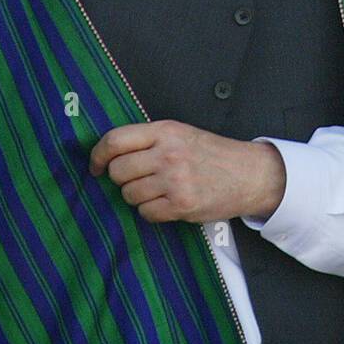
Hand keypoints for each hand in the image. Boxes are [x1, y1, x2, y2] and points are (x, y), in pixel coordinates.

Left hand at [89, 119, 286, 224]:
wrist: (247, 174)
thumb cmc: (211, 153)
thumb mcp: (180, 132)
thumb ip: (148, 139)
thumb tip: (109, 156)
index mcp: (165, 131)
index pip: (115, 140)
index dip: (98, 155)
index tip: (95, 166)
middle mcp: (168, 154)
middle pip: (119, 171)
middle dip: (121, 179)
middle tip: (136, 179)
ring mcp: (175, 181)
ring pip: (129, 195)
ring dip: (137, 196)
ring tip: (157, 190)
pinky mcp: (181, 205)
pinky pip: (146, 213)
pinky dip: (151, 211)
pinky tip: (166, 203)